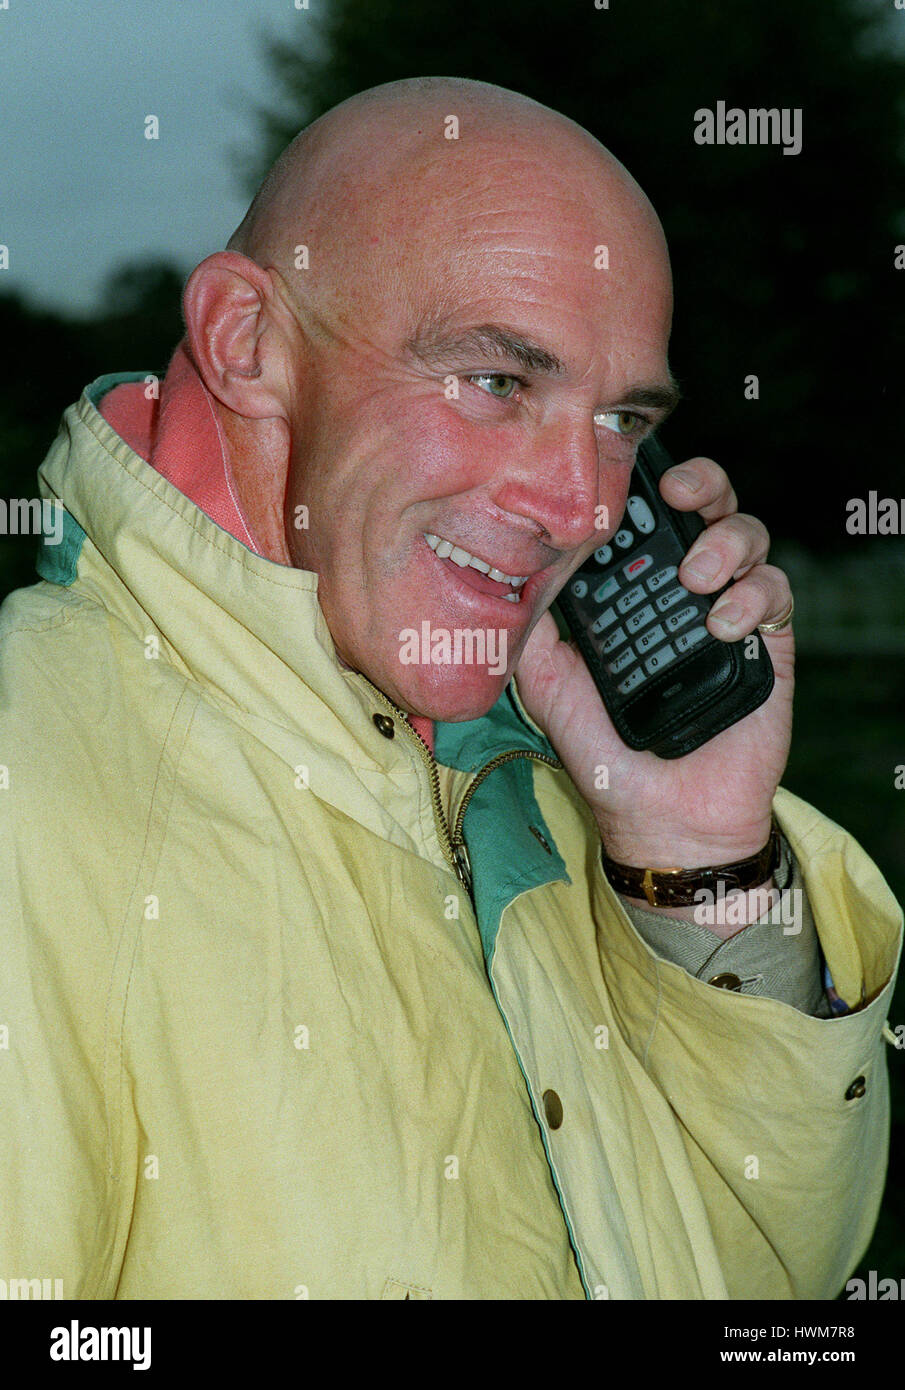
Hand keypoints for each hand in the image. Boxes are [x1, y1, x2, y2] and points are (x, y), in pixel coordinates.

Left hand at [514, 456, 794, 869]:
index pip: (643, 518)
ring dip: (725, 539)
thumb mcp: (548, 687)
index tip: (627, 478)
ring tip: (696, 578)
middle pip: (705, 505)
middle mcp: (682, 589)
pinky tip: (724, 623)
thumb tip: (510, 577)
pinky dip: (754, 594)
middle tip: (679, 494)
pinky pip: (777, 591)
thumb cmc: (604, 753)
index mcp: (631, 590)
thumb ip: (531, 632)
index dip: (642, 486)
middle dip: (699, 482)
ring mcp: (727, 610)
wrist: (661, 817)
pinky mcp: (767, 643)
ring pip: (748, 534)